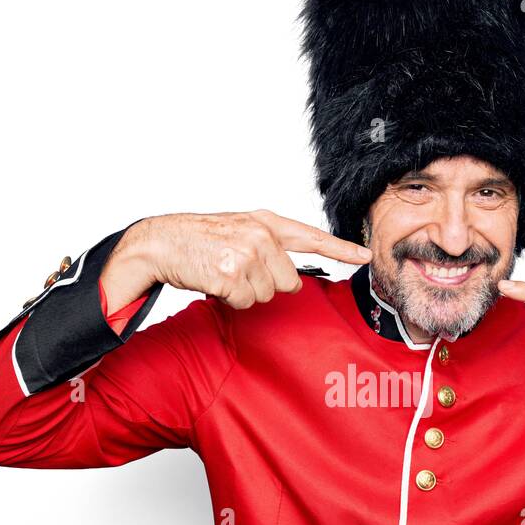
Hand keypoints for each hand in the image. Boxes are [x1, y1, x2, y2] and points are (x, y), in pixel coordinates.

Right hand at [102, 210, 371, 311]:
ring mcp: (247, 254)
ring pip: (266, 295)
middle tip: (236, 270)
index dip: (340, 249)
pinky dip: (229, 298)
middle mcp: (261, 235)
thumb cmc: (199, 239)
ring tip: (222, 272)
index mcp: (265, 222)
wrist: (160, 241)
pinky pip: (244, 302)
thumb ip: (269, 247)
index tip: (364, 256)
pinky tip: (214, 279)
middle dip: (265, 285)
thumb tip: (292, 282)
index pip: (311, 237)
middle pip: (288, 282)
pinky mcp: (232, 273)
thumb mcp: (239, 230)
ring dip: (244, 292)